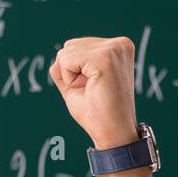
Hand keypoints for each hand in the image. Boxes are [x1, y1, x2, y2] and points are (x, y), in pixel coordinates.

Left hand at [50, 35, 139, 149]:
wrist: (112, 133)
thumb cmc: (97, 112)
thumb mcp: (77, 83)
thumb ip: (66, 65)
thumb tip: (58, 55)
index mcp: (117, 47)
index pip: (75, 46)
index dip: (74, 72)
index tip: (93, 87)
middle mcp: (119, 44)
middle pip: (69, 46)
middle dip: (70, 72)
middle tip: (91, 90)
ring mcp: (113, 49)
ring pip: (66, 52)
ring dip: (70, 77)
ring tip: (92, 90)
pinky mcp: (105, 57)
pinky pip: (66, 60)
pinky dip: (69, 79)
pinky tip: (89, 89)